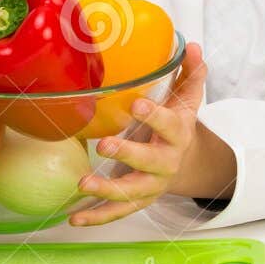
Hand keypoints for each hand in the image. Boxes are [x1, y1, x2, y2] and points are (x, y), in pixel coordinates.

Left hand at [69, 42, 221, 226]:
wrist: (184, 160)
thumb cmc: (177, 122)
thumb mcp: (187, 98)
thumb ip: (190, 71)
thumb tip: (189, 44)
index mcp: (178, 135)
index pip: (169, 124)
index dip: (154, 116)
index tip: (137, 104)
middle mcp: (167, 163)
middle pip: (150, 162)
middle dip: (128, 154)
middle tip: (106, 145)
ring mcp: (152, 185)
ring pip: (132, 192)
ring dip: (107, 191)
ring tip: (83, 183)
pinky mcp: (138, 201)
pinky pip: (117, 212)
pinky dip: (96, 217)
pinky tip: (74, 219)